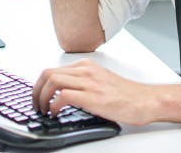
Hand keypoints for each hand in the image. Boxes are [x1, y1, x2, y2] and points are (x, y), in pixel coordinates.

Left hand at [32, 59, 155, 125]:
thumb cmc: (127, 95)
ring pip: (52, 81)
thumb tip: (64, 95)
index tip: (38, 96)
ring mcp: (89, 83)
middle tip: (35, 104)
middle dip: (35, 90)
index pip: (53, 70)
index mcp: (87, 66)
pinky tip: (55, 113)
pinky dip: (53, 105)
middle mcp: (86, 71)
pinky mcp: (92, 97)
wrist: (145, 100)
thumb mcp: (101, 81)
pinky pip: (62, 96)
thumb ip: (84, 83)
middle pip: (48, 73)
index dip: (40, 85)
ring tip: (42, 110)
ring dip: (41, 97)